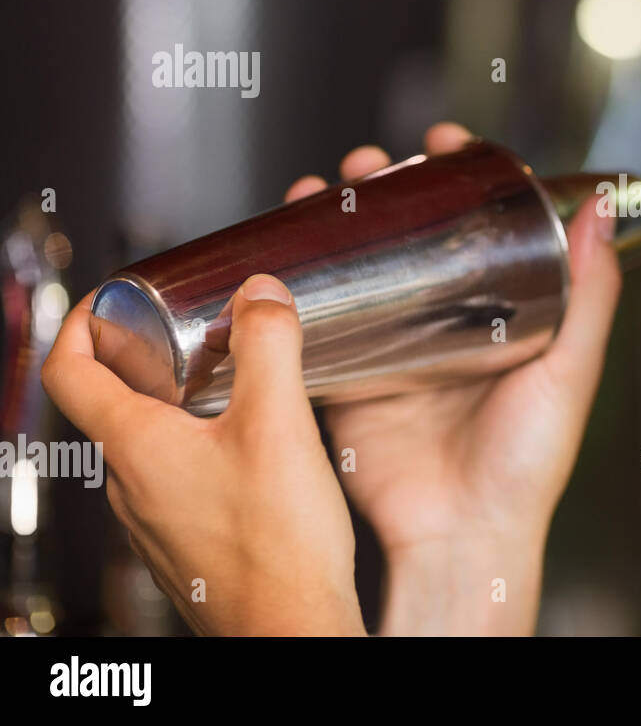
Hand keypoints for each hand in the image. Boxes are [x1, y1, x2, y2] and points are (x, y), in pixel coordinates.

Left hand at [42, 274, 365, 635]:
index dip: (83, 325)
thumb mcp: (279, 424)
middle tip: (190, 335)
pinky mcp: (181, 545)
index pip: (69, 372)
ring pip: (142, 446)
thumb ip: (268, 347)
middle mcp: (129, 486)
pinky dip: (193, 449)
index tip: (112, 303)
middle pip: (108, 406)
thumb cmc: (277, 543)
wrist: (289, 630)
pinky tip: (247, 455)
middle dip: (143, 360)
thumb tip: (258, 292)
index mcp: (135, 446)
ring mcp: (152, 522)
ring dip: (172, 407)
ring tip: (227, 389)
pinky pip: (170, 482)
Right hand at [284, 123, 621, 633]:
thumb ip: (591, 296)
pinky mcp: (349, 377)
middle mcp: (445, 321)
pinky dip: (294, 277)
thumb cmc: (526, 463)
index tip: (446, 139)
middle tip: (371, 160)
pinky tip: (281, 243)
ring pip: (359, 264)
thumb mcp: (569, 371)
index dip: (460, 177)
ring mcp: (394, 347)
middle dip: (386, 186)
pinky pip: (315, 319)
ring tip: (322, 185)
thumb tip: (607, 208)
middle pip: (409, 233)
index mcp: (501, 313)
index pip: (478, 225)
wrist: (461, 535)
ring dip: (337, 217)